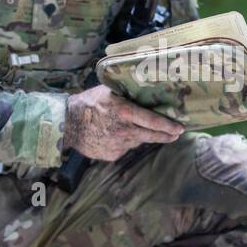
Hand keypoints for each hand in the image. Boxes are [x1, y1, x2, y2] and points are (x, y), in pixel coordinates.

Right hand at [63, 85, 184, 160]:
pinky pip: (123, 148)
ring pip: (136, 141)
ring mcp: (118, 146)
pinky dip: (122, 142)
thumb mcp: (109, 91)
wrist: (66, 124)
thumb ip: (127, 94)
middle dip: (166, 135)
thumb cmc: (88, 103)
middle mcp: (124, 131)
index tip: (180, 128)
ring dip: (137, 135)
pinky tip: (111, 134)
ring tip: (124, 127)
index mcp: (125, 113)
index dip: (168, 126)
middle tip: (175, 134)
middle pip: (151, 136)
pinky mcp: (111, 155)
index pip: (153, 121)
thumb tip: (148, 90)